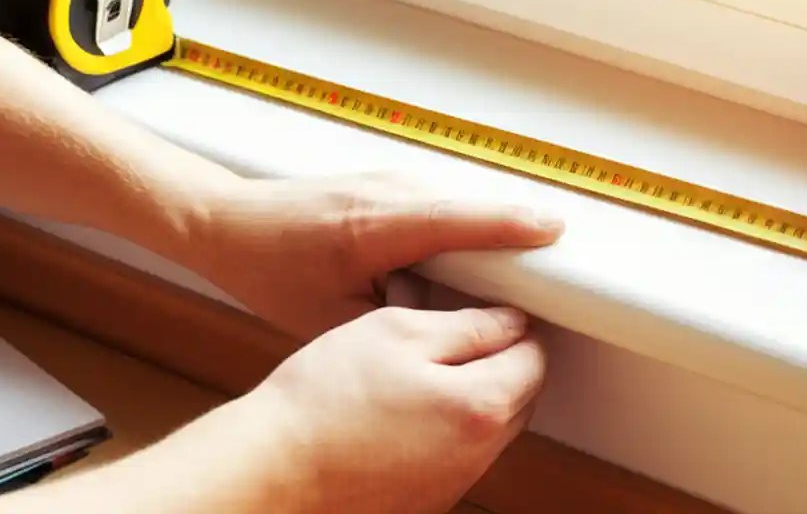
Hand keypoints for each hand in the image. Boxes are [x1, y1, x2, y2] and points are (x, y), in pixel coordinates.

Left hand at [183, 172, 563, 339]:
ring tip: (526, 265)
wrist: (227, 222)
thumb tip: (451, 331)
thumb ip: (393, 323)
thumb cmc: (270, 271)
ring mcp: (388, 180)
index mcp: (372, 228)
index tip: (555, 230)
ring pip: (458, 205)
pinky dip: (463, 228)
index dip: (507, 224)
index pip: (454, 220)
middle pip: (469, 208)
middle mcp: (387, 192)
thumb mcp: (330, 317)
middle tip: (558, 265)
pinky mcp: (387, 182)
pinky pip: (440, 204)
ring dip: (489, 232)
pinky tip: (471, 260)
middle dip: (514, 232)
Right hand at [243, 305, 545, 513]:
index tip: (488, 312)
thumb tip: (511, 323)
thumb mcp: (399, 331)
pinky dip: (442, 429)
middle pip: (519, 397)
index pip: (534, 357)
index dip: (514, 327)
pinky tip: (400, 410)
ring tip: (419, 372)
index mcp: (482, 406)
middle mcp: (479, 455)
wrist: (271, 466)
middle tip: (453, 336)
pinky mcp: (425, 501)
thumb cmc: (325, 395)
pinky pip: (454, 456)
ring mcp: (452, 484)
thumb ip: (468, 326)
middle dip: (500, 363)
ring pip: (488, 429)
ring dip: (471, 397)